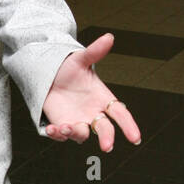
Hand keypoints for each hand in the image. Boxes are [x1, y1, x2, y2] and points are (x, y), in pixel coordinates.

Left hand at [42, 34, 141, 151]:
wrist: (48, 76)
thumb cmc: (68, 69)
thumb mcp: (80, 59)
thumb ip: (94, 52)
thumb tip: (109, 37)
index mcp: (103, 98)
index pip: (120, 114)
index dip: (129, 126)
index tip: (135, 138)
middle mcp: (93, 113)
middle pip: (105, 129)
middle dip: (107, 138)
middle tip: (107, 146)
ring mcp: (78, 121)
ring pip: (82, 135)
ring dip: (75, 133)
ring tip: (65, 126)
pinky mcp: (62, 126)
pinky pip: (62, 136)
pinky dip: (58, 134)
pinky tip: (52, 128)